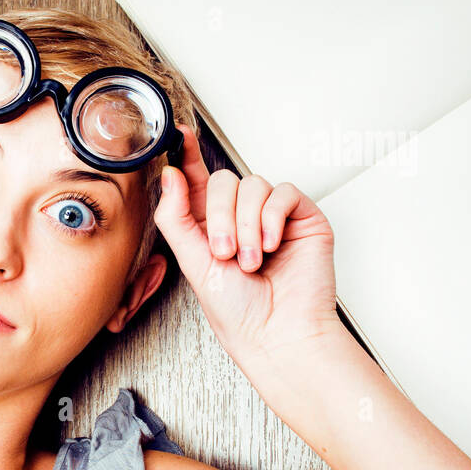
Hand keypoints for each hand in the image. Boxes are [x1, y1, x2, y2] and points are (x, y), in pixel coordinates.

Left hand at [153, 127, 340, 364]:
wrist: (277, 334)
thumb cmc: (238, 312)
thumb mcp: (192, 262)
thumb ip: (176, 217)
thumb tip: (169, 174)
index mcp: (208, 226)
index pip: (197, 180)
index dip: (187, 155)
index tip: (177, 135)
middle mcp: (239, 217)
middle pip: (224, 181)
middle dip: (220, 217)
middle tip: (225, 253)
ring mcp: (271, 216)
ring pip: (252, 185)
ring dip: (247, 224)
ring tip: (251, 260)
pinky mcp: (301, 217)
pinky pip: (283, 193)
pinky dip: (272, 218)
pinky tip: (271, 245)